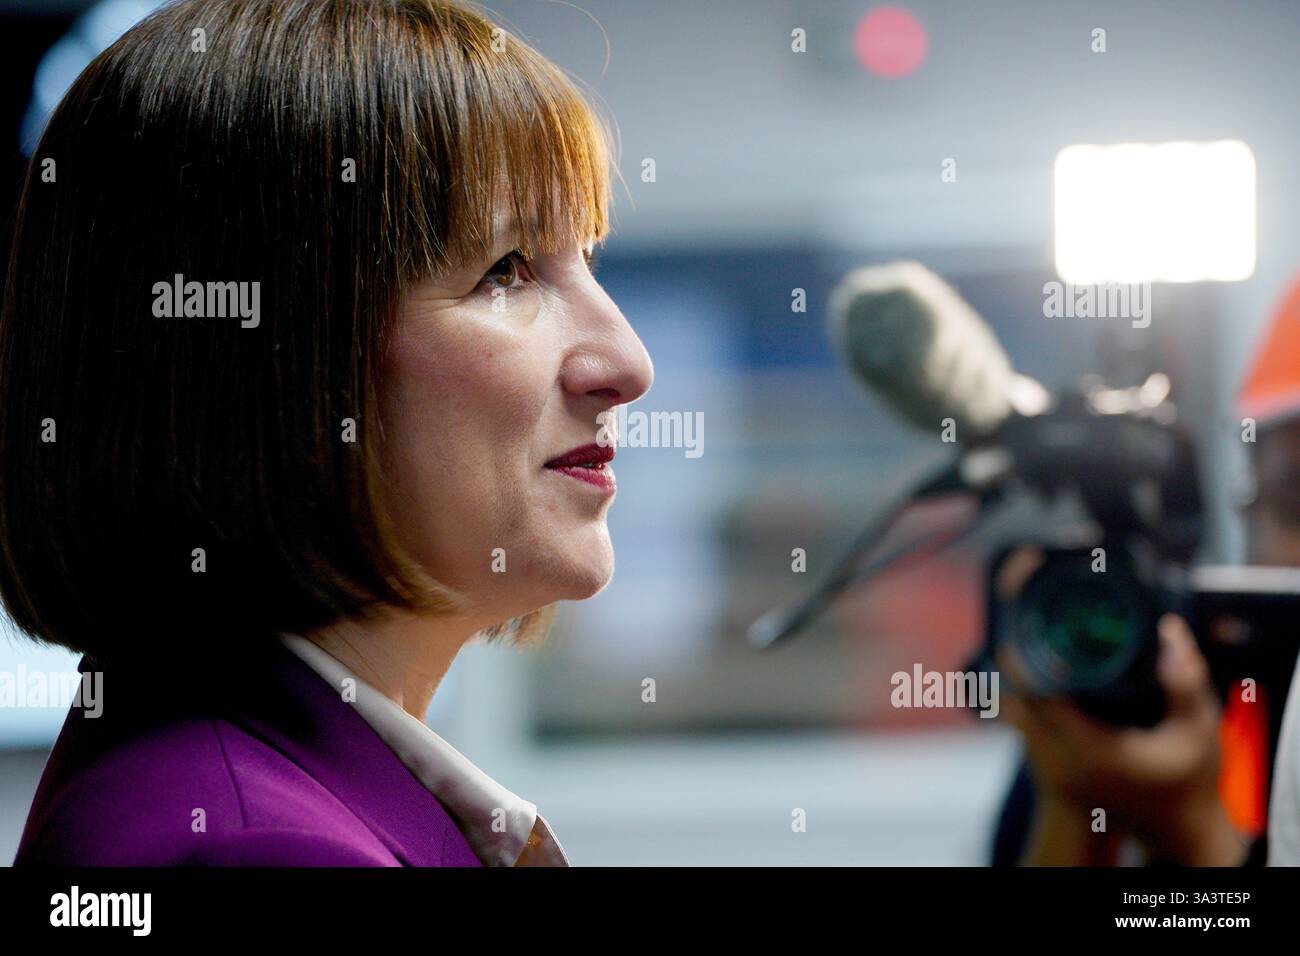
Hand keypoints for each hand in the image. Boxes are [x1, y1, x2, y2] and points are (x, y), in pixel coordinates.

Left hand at [996, 548, 1246, 864]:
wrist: (1168, 830)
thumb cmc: (1183, 784)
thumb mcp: (1196, 736)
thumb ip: (1185, 686)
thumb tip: (1171, 634)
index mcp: (1087, 748)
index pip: (1035, 693)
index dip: (1024, 652)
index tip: (1025, 614)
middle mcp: (1056, 755)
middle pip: (1012, 689)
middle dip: (1015, 645)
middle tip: (1025, 602)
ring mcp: (1044, 758)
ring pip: (1010, 699)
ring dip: (1014, 663)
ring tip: (1026, 621)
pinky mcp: (1043, 756)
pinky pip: (1018, 709)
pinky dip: (1021, 682)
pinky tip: (1033, 652)